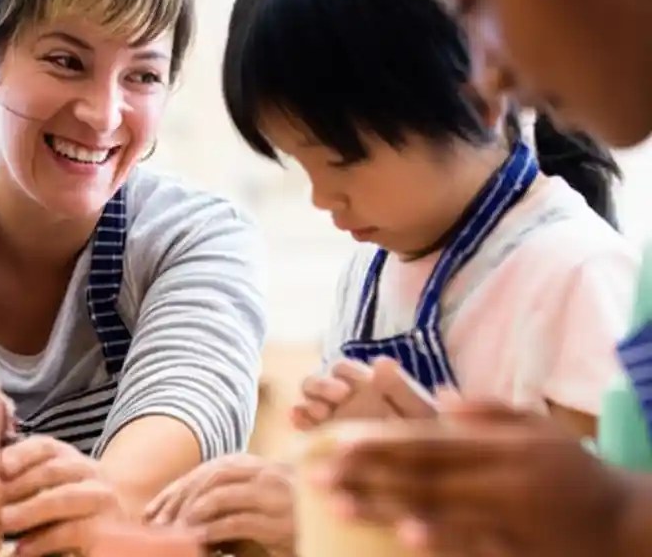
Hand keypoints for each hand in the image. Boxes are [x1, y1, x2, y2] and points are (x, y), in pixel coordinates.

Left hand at [0, 435, 121, 555]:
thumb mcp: (46, 494)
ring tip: (3, 524)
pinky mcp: (107, 531)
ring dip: (29, 511)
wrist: (116, 539)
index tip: (1, 467)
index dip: (21, 453)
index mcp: (71, 458)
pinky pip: (72, 532)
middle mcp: (90, 472)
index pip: (45, 446)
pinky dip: (43, 541)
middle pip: (52, 470)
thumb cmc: (66, 517)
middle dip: (18, 486)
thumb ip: (21, 483)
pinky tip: (23, 550)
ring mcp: (103, 500)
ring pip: (63, 499)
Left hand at [145, 454, 294, 556]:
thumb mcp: (261, 505)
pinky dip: (212, 531)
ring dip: (190, 516)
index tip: (154, 510)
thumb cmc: (293, 523)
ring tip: (174, 533)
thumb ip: (232, 499)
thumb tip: (186, 510)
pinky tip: (197, 541)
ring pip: (219, 496)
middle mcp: (268, 474)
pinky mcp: (281, 523)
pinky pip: (236, 522)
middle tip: (158, 524)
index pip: (209, 470)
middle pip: (209, 479)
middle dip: (177, 501)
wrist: (336, 533)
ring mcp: (276, 496)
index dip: (177, 489)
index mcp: (261, 467)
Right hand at [292, 359, 436, 430]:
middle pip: (319, 382)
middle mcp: (344, 399)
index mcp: (367, 385)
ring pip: (307, 400)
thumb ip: (401, 388)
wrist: (427, 475)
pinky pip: (302, 423)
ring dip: (308, 402)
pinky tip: (299, 421)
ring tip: (319, 414)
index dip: (341, 375)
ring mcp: (331, 419)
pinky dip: (297, 418)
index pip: (343, 369)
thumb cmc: (428, 439)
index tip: (347, 390)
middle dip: (321, 387)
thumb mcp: (421, 414)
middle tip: (336, 400)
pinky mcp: (321, 440)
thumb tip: (381, 361)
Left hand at [323, 396, 629, 555]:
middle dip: (365, 474)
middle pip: (420, 474)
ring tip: (338, 503)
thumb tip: (441, 395)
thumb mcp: (539, 430)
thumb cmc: (578, 472)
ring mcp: (508, 514)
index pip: (426, 442)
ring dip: (384, 505)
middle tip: (316, 474)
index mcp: (498, 446)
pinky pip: (472, 543)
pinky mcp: (517, 547)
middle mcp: (499, 476)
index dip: (380, 442)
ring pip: (436, 506)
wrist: (628, 523)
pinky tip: (407, 537)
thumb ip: (489, 411)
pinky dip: (441, 538)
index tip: (337, 441)